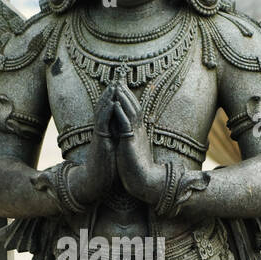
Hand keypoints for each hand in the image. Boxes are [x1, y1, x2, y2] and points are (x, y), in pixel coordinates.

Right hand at [69, 83, 116, 203]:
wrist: (95, 182)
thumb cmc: (105, 168)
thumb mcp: (114, 149)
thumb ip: (116, 138)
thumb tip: (124, 132)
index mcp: (105, 131)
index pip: (109, 110)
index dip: (114, 97)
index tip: (122, 85)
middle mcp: (101, 130)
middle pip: (104, 106)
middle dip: (111, 92)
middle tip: (118, 77)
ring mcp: (99, 134)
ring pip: (102, 111)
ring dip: (109, 97)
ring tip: (115, 84)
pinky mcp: (99, 140)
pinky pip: (102, 122)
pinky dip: (108, 111)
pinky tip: (113, 101)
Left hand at [112, 79, 162, 204]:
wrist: (145, 181)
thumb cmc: (137, 167)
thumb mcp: (133, 147)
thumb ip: (130, 137)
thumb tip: (126, 130)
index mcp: (138, 131)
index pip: (134, 109)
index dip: (127, 96)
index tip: (120, 85)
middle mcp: (139, 130)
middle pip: (133, 105)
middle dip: (125, 91)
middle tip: (118, 78)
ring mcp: (135, 135)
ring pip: (131, 111)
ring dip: (123, 97)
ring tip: (116, 84)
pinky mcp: (130, 143)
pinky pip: (126, 125)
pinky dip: (121, 113)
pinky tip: (115, 103)